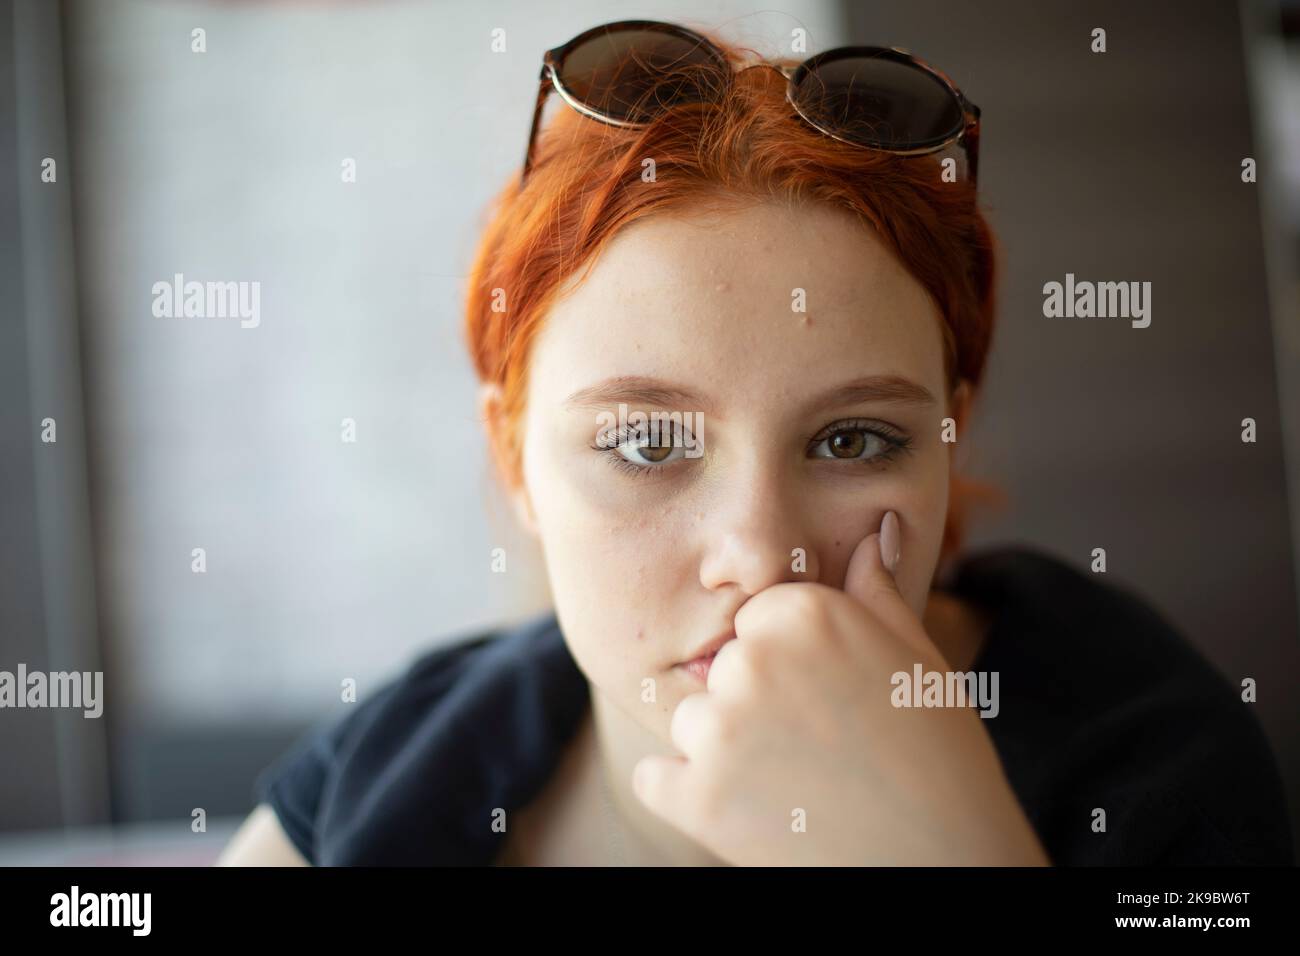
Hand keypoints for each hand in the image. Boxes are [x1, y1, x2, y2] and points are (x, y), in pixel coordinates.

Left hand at [631, 510, 1050, 865]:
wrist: (942, 861)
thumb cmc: (937, 756)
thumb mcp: (915, 659)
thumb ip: (874, 592)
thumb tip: (872, 533)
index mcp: (804, 613)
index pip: (757, 622)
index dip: (790, 666)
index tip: (826, 701)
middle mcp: (753, 659)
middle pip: (723, 671)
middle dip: (754, 706)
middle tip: (816, 747)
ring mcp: (720, 729)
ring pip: (692, 723)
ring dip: (723, 752)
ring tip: (791, 781)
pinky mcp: (696, 796)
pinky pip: (657, 777)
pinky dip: (688, 797)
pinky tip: (747, 808)